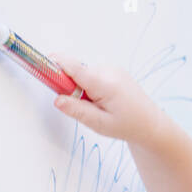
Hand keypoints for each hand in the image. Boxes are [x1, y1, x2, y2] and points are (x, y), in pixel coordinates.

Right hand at [49, 54, 163, 143]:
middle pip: (76, 71)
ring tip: (99, 107)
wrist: (151, 124)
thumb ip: (77, 110)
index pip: (73, 67)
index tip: (40, 65)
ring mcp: (112, 68)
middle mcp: (108, 70)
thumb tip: (57, 99)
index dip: (55, 65)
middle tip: (83, 107)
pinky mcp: (113, 70)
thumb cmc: (127, 126)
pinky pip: (93, 75)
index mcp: (105, 83)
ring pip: (84, 74)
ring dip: (82, 88)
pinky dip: (91, 86)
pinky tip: (104, 101)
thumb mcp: (100, 124)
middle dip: (70, 87)